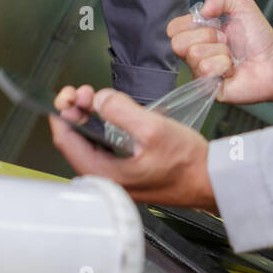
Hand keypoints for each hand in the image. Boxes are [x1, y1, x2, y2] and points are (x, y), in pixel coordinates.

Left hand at [50, 84, 215, 208]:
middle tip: (86, 92)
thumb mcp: (152, 129)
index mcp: (106, 173)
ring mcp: (117, 176)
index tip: (67, 95)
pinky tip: (113, 115)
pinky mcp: (128, 171)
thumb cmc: (187, 164)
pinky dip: (105, 128)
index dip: (63, 112)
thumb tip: (99, 100)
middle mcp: (107, 179)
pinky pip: (106, 147)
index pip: (66, 141)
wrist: (210, 180)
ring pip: (92, 142)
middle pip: (77, 141)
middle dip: (78, 111)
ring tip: (97, 99)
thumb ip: (121, 111)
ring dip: (92, 118)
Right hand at [166, 0, 272, 107]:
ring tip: (232, 55)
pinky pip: (206, 70)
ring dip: (220, 51)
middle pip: (177, 43)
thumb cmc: (258, 37)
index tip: (214, 24)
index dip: (192, 24)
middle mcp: (195, 53)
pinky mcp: (207, 88)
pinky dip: (224, 65)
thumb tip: (202, 8)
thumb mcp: (240, 4)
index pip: (173, 28)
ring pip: (194, 55)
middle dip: (207, 36)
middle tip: (225, 40)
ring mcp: (199, 72)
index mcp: (197, 34)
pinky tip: (232, 69)